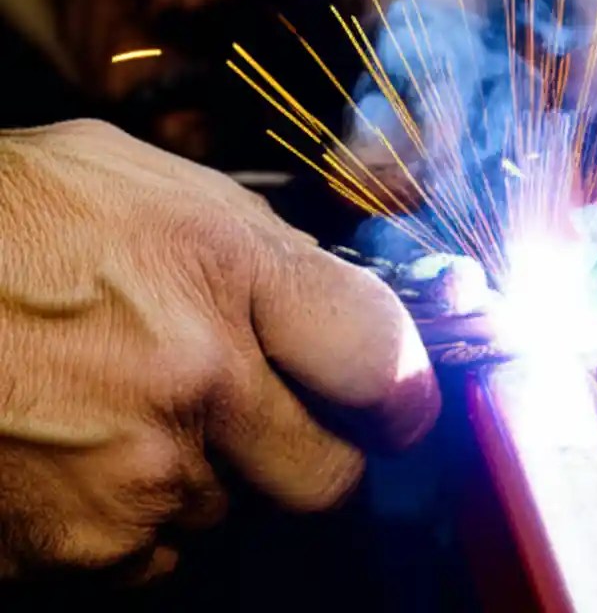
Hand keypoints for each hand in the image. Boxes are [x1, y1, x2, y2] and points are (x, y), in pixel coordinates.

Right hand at [0, 120, 435, 580]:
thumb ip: (264, 254)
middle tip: (276, 426)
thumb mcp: (152, 188)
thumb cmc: (13, 220)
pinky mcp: (73, 550)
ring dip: (207, 481)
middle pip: (332, 479)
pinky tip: (79, 457)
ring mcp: (132, 478)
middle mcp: (193, 384)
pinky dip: (134, 522)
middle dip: (317, 459)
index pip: (387, 361)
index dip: (406, 391)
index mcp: (225, 273)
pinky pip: (152, 557)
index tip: (394, 401)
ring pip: (232, 518)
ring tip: (128, 415)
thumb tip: (346, 306)